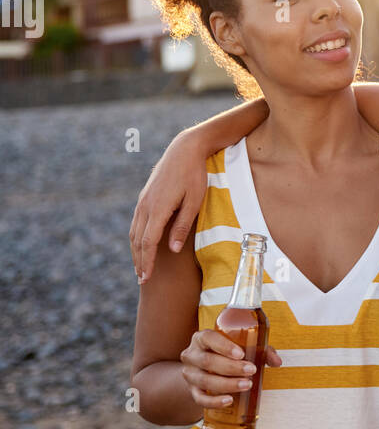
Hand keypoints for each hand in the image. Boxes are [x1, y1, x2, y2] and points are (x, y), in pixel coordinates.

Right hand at [130, 129, 207, 282]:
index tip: (147, 278)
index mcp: (158, 209)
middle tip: (142, 280)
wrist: (184, 149)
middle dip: (139, 261)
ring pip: (134, 231)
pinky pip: (136, 222)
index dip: (147, 262)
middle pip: (137, 240)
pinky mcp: (145, 196)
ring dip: (135, 251)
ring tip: (139, 267)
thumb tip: (171, 250)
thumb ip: (182, 226)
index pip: (148, 243)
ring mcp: (143, 200)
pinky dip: (136, 237)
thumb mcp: (194, 201)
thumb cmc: (194, 175)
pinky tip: (141, 245)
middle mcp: (146, 206)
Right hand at [179, 329, 281, 408]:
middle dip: (231, 367)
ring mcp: (189, 374)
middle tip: (251, 370)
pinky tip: (229, 400)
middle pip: (207, 361)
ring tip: (246, 385)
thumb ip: (260, 351)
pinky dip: (215, 401)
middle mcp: (192, 355)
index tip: (241, 354)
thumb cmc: (226, 355)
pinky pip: (200, 399)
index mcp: (202, 338)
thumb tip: (277, 362)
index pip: (208, 338)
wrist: (203, 371)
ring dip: (227, 384)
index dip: (223, 346)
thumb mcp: (241, 347)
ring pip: (205, 381)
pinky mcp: (191, 391)